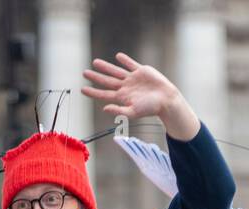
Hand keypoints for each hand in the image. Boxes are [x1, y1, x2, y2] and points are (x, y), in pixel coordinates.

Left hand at [82, 54, 196, 136]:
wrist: (166, 99)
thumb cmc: (151, 109)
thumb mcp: (133, 112)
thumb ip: (119, 111)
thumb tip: (104, 108)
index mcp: (123, 97)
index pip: (104, 94)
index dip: (93, 92)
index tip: (82, 89)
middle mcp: (126, 88)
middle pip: (107, 81)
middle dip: (95, 77)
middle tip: (84, 73)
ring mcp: (133, 79)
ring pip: (116, 71)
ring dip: (105, 67)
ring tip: (95, 62)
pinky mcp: (142, 72)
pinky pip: (130, 64)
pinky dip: (124, 60)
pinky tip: (118, 56)